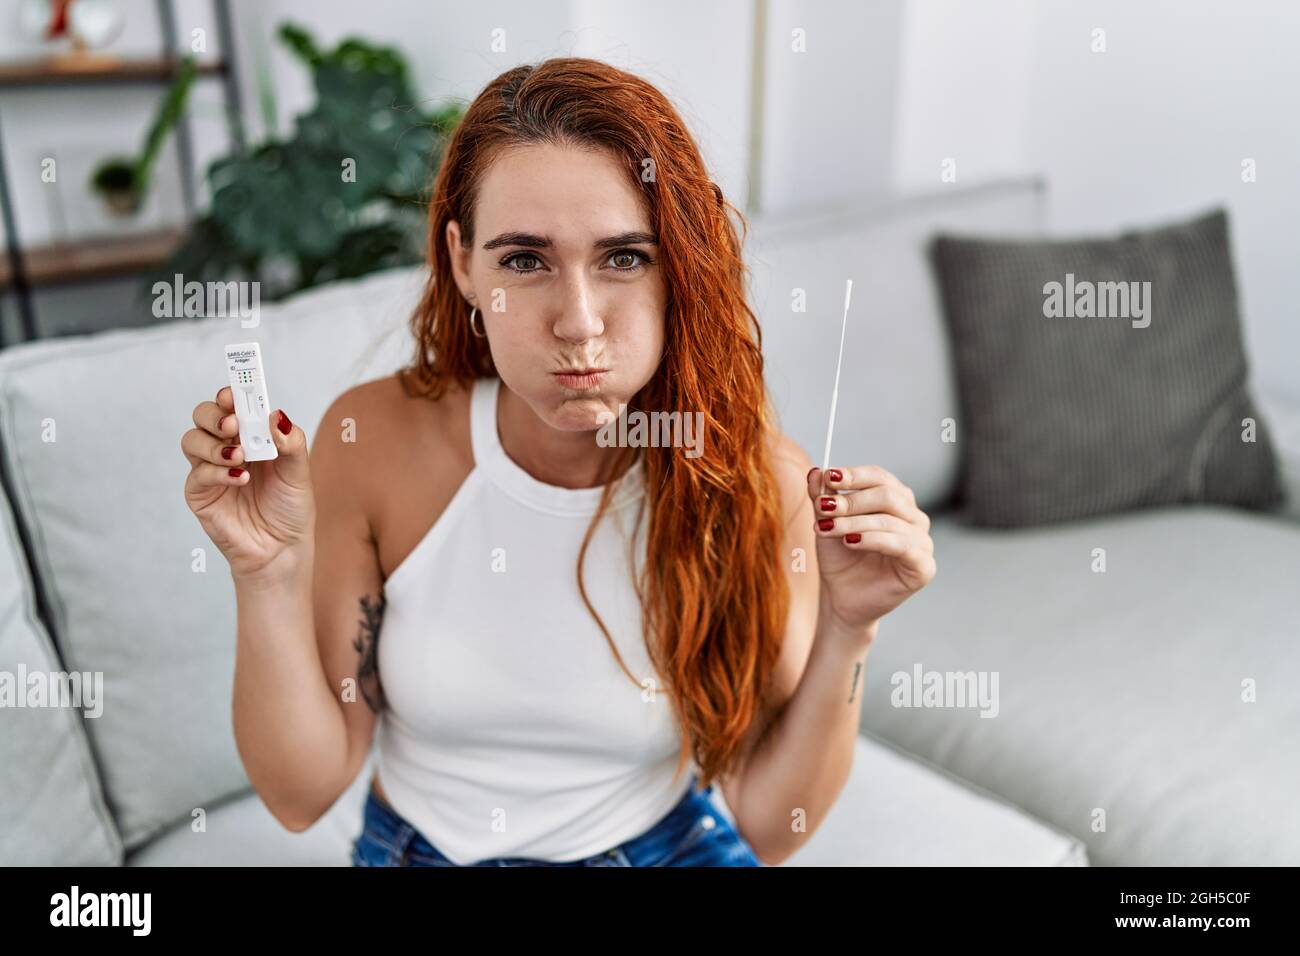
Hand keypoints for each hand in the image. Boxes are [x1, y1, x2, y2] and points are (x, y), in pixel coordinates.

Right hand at [182, 386, 315, 582]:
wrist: (282, 548)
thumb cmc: (290, 507)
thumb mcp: (299, 471)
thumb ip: (290, 442)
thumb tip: (276, 416)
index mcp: (250, 435)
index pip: (231, 404)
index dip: (230, 394)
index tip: (235, 394)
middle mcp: (226, 446)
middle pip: (203, 415)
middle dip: (215, 415)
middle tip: (233, 424)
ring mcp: (210, 469)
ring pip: (192, 439)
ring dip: (213, 443)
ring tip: (240, 456)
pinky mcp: (200, 494)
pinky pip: (197, 474)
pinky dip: (217, 471)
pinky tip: (240, 478)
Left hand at [806, 465, 935, 635]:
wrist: (841, 598)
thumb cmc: (839, 558)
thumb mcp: (827, 523)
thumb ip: (823, 498)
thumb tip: (816, 473)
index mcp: (896, 501)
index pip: (880, 478)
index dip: (855, 475)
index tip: (829, 476)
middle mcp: (914, 517)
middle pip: (888, 495)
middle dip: (852, 500)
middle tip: (823, 507)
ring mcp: (922, 542)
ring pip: (890, 520)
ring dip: (854, 522)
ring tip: (827, 528)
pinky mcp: (924, 566)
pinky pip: (900, 545)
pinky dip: (873, 540)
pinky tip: (850, 541)